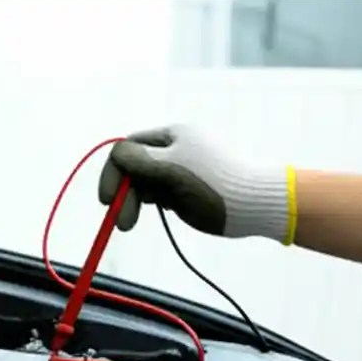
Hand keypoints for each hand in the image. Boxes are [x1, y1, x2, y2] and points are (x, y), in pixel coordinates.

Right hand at [99, 125, 292, 241]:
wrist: (254, 203)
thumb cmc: (214, 183)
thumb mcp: (172, 169)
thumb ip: (140, 160)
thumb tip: (116, 153)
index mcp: (171, 137)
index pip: (128, 149)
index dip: (113, 172)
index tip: (107, 201)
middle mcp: (172, 150)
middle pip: (132, 168)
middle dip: (123, 193)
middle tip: (122, 224)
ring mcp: (178, 170)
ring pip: (142, 183)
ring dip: (133, 202)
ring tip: (132, 223)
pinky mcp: (183, 190)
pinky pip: (156, 194)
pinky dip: (149, 204)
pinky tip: (157, 213)